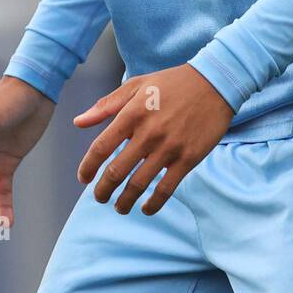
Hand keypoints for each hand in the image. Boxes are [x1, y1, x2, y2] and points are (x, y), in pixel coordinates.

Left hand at [74, 64, 234, 215]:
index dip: (88, 167)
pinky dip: (153, 204)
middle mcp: (148, 133)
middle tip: (100, 198)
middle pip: (117, 171)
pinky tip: (146, 208)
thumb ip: (106, 105)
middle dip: (103, 190)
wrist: (214, 83)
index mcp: (132, 113)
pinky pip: (166, 189)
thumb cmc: (172, 83)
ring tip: (119, 207)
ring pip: (139, 185)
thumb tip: (78, 122)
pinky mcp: (188, 158)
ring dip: (124, 201)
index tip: (83, 178)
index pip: (101, 147)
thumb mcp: (137, 85)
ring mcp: (169, 147)